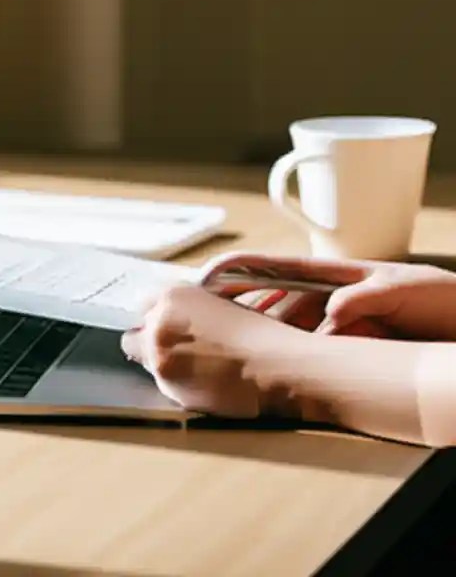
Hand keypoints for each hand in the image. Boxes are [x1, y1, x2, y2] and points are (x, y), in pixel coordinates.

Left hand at [120, 284, 301, 417]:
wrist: (276, 367)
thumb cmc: (260, 333)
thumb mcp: (220, 302)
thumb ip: (187, 306)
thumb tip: (174, 316)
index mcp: (172, 296)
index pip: (143, 304)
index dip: (154, 316)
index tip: (163, 324)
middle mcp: (158, 325)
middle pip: (133, 335)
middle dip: (149, 340)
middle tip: (173, 346)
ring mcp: (160, 358)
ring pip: (145, 361)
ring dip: (161, 361)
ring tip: (194, 365)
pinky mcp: (169, 387)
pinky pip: (162, 383)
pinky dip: (175, 381)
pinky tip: (202, 380)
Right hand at [201, 253, 455, 341]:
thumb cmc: (447, 301)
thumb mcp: (407, 289)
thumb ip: (365, 296)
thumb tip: (330, 314)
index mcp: (341, 276)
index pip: (280, 268)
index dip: (241, 270)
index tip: (208, 276)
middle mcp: (335, 301)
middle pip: (276, 305)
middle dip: (244, 313)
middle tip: (215, 326)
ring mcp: (343, 328)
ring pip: (292, 334)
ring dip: (271, 342)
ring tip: (243, 352)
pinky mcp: (353, 355)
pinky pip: (316, 358)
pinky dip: (299, 364)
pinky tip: (283, 372)